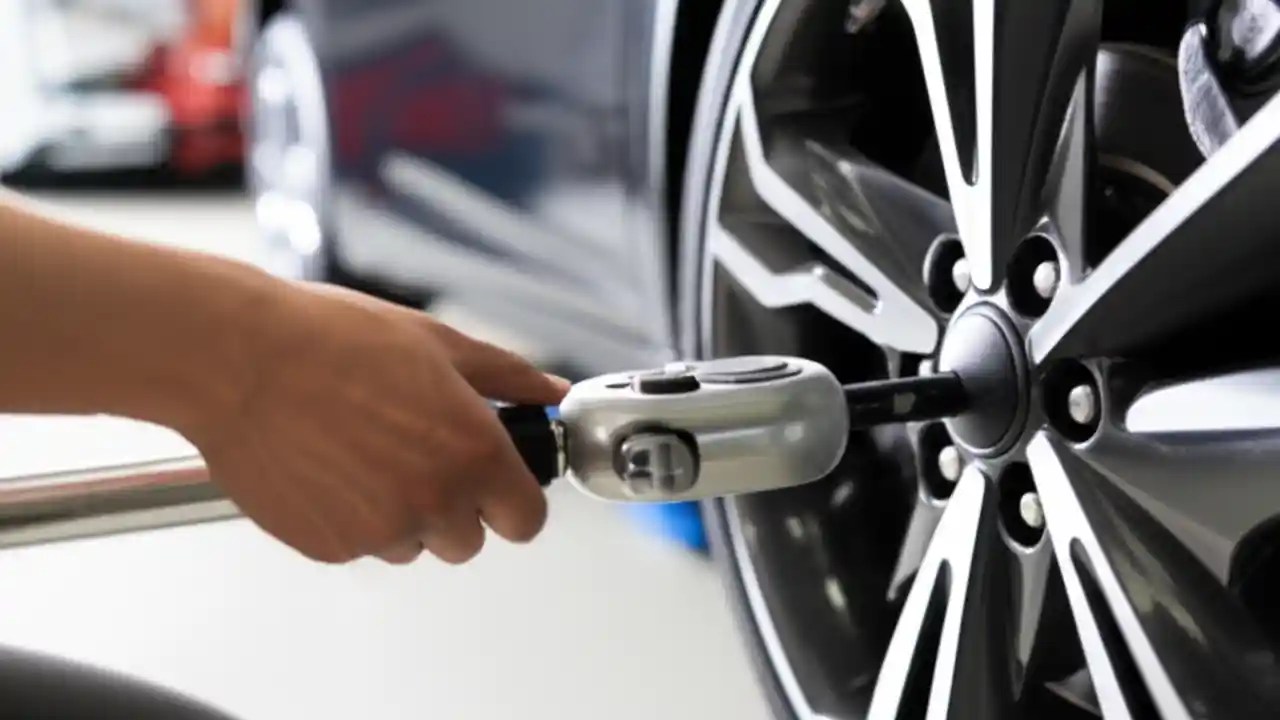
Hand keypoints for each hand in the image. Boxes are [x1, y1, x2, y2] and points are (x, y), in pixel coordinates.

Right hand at [187, 282, 568, 564]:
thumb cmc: (333, 340)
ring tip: (365, 451)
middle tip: (418, 453)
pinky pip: (360, 545)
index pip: (527, 520)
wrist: (238, 360)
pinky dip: (352, 517)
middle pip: (468, 540)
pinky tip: (330, 465)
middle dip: (455, 506)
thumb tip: (552, 391)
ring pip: (413, 545)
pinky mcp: (328, 547)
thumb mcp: (439, 342)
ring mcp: (377, 530)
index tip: (500, 484)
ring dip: (403, 514)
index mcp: (472, 453)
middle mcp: (432, 501)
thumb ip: (508, 377)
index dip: (515, 500)